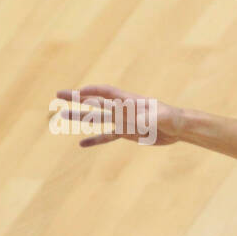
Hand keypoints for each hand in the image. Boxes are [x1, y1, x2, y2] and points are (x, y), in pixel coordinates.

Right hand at [52, 84, 183, 146]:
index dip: (92, 91)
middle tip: (58, 94)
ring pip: (97, 119)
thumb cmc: (172, 118)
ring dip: (80, 118)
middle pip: (96, 102)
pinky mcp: (126, 133)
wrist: (178, 128)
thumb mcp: (161, 116)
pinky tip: (81, 144)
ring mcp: (122, 121)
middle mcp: (122, 109)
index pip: (106, 93)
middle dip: (77, 99)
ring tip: (61, 117)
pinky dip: (95, 140)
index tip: (78, 92)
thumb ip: (147, 118)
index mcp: (129, 100)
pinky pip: (107, 137)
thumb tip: (133, 122)